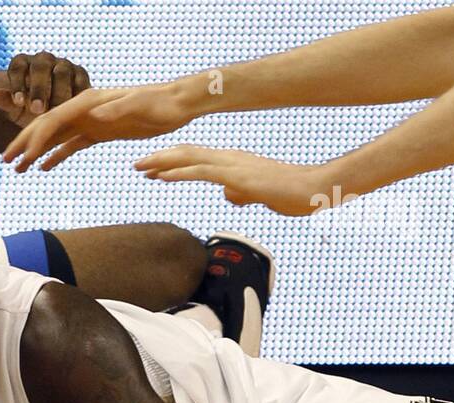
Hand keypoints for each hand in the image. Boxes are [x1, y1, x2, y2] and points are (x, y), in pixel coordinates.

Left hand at [0, 51, 91, 127]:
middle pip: (41, 65)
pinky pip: (80, 81)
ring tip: (56, 113)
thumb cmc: (29, 112)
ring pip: (62, 72)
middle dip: (39, 88)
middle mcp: (43, 60)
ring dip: (59, 92)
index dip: (18, 83)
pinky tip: (74, 111)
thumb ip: (6, 101)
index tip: (18, 103)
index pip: (18, 66)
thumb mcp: (17, 110)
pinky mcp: (81, 74)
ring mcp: (63, 65)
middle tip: (37, 110)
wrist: (55, 117)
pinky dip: (77, 95)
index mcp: (23, 64)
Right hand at [4, 83, 193, 170]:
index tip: (25, 158)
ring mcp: (90, 121)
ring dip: (36, 152)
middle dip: (25, 144)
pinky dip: (56, 155)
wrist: (175, 105)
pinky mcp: (99, 132)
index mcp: (87, 101)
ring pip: (55, 138)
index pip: (53, 120)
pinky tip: (44, 169)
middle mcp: (84, 110)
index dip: (36, 139)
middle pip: (46, 127)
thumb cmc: (158, 103)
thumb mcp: (138, 104)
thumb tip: (94, 113)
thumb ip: (116, 109)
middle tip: (6, 162)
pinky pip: (72, 145)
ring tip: (18, 169)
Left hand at [135, 145, 340, 215]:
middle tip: (137, 164)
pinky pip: (203, 172)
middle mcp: (230, 159)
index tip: (152, 169)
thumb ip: (243, 192)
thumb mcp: (260, 194)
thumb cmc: (292, 193)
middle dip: (160, 159)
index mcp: (233, 163)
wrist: (316, 189)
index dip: (172, 162)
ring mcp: (233, 165)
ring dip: (163, 163)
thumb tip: (229, 195)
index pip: (196, 159)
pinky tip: (163, 176)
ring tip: (140, 167)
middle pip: (187, 154)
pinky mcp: (238, 176)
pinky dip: (180, 172)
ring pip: (189, 159)